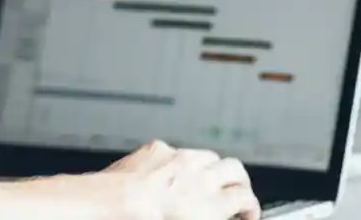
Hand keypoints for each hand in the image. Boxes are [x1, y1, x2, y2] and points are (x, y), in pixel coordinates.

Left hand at [101, 141, 260, 219]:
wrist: (110, 204)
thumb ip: (209, 216)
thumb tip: (218, 213)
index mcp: (210, 203)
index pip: (246, 198)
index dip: (251, 207)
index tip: (246, 214)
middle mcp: (198, 177)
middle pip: (236, 169)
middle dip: (239, 182)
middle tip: (234, 193)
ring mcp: (178, 158)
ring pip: (209, 156)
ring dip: (212, 168)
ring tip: (205, 181)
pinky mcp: (157, 148)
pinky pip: (176, 150)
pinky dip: (178, 161)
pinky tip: (170, 172)